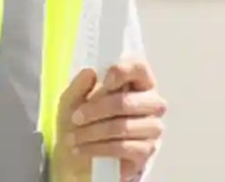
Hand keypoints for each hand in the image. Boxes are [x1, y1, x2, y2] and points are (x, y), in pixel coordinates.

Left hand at [50, 59, 166, 181]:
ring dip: (93, 132)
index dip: (122, 72)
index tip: (103, 81)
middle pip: (127, 102)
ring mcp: (152, 127)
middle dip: (97, 110)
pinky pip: (123, 148)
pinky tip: (81, 149)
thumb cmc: (81, 117)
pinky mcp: (147, 151)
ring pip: (123, 127)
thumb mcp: (72, 99)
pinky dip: (98, 148)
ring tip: (72, 138)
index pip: (140, 68)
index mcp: (137, 81)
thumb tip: (90, 72)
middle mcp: (152, 102)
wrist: (78, 154)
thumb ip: (79, 84)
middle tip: (75, 117)